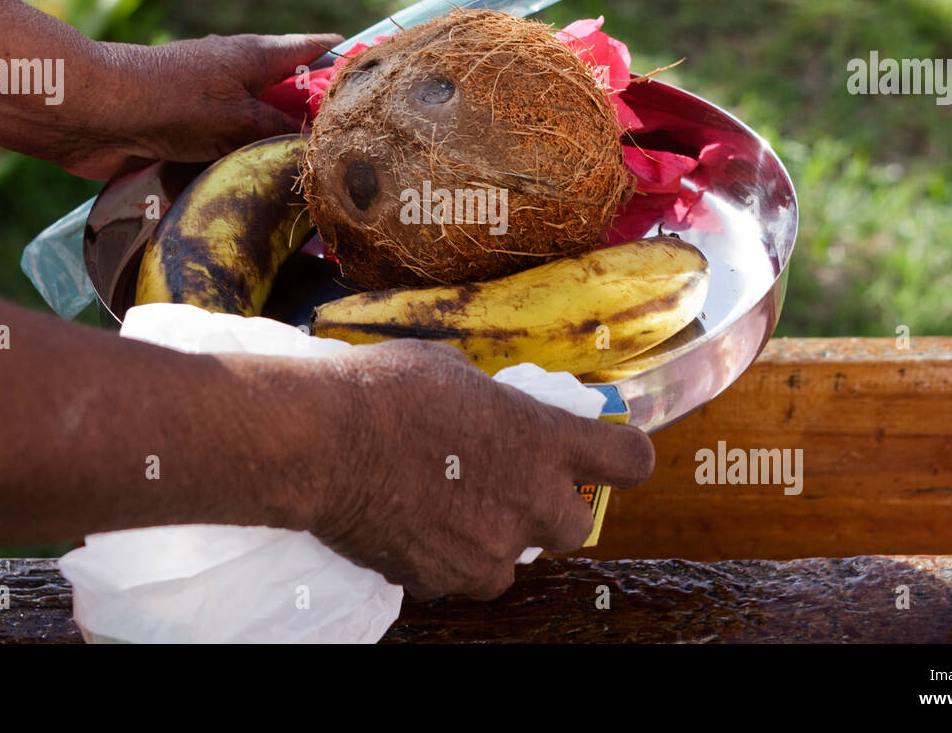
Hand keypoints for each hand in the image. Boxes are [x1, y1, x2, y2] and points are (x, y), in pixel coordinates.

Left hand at [61, 32, 341, 178]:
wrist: (88, 114)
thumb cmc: (165, 101)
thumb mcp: (237, 118)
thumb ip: (280, 131)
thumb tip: (317, 148)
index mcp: (255, 56)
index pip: (316, 50)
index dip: (349, 62)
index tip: (382, 81)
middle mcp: (237, 80)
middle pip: (293, 100)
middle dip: (320, 127)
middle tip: (359, 160)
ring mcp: (212, 110)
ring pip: (262, 135)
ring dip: (280, 159)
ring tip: (319, 192)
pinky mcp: (187, 139)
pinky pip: (230, 159)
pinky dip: (247, 176)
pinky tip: (267, 203)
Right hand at [308, 341, 654, 600]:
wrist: (322, 443)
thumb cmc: (384, 389)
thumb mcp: (453, 372)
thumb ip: (490, 402)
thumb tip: (492, 410)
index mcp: (542, 440)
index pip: (628, 460)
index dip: (621, 457)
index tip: (605, 454)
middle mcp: (528, 501)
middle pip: (576, 528)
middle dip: (548, 513)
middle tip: (509, 490)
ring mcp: (486, 549)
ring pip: (511, 563)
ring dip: (491, 542)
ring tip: (447, 511)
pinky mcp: (442, 579)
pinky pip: (456, 579)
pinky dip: (442, 560)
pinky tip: (411, 528)